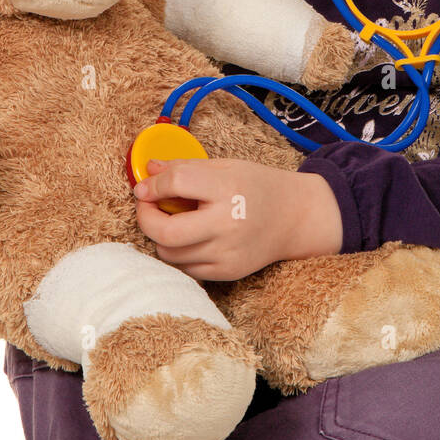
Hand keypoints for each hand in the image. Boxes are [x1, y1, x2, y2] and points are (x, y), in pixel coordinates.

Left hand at [133, 157, 342, 280]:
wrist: (296, 218)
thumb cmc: (258, 186)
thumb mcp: (225, 167)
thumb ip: (185, 168)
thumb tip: (147, 170)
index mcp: (228, 189)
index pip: (177, 184)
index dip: (153, 185)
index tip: (144, 187)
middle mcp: (228, 225)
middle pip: (165, 232)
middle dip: (146, 219)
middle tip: (147, 207)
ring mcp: (227, 253)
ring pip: (170, 254)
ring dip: (161, 238)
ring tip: (172, 221)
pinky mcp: (228, 272)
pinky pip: (185, 269)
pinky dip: (179, 254)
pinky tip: (189, 238)